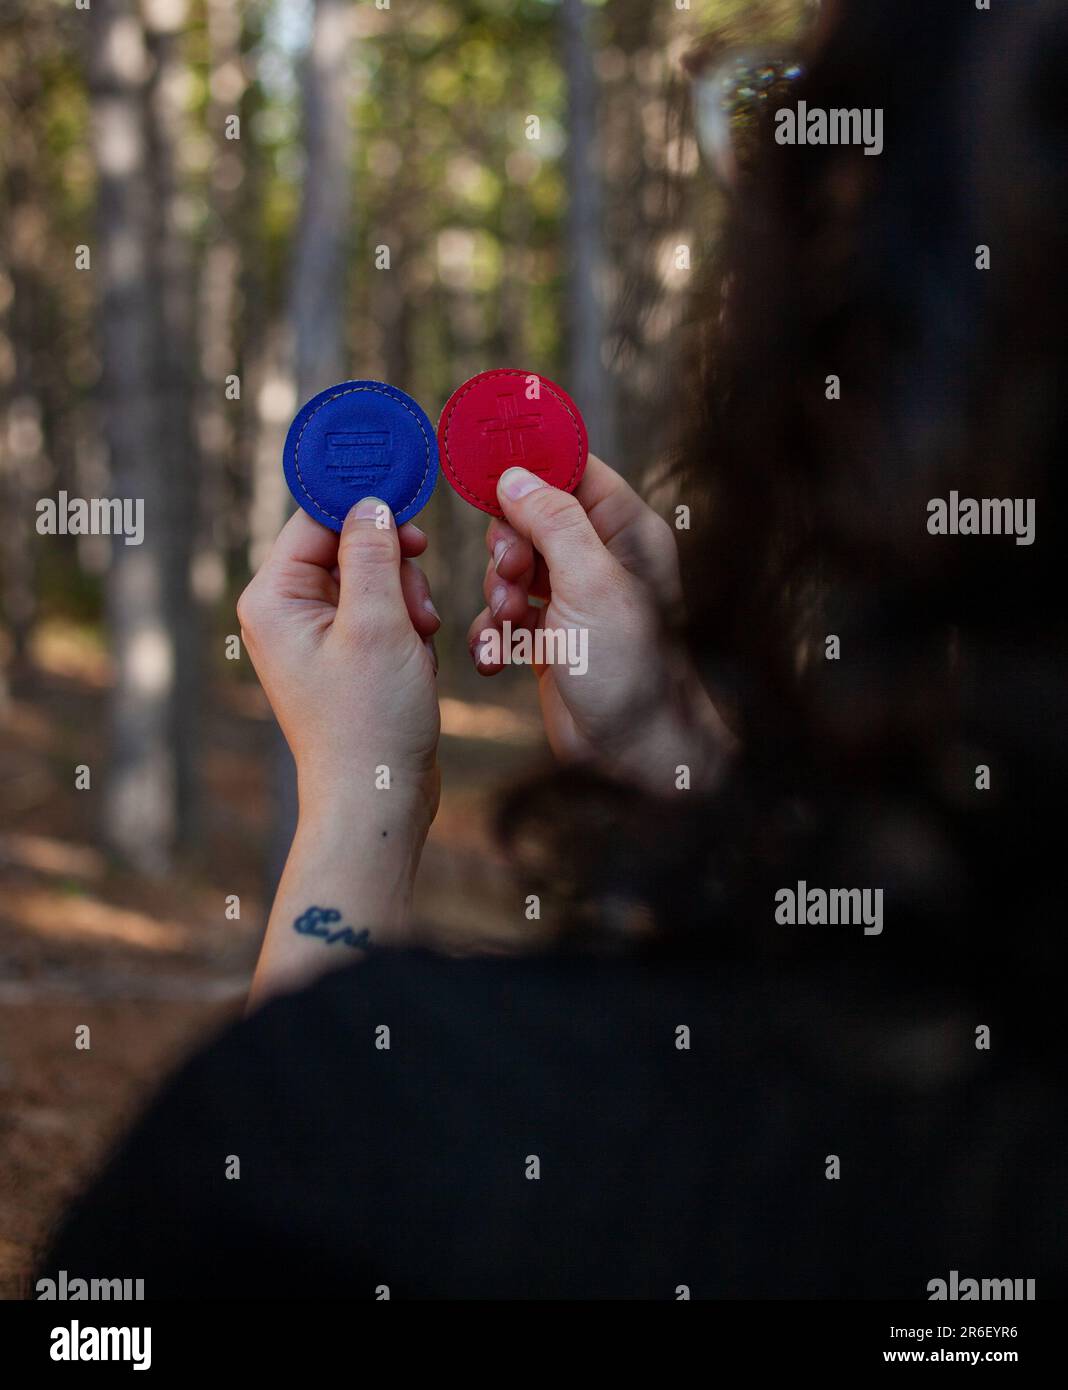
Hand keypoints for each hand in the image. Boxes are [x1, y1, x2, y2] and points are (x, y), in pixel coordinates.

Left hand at [237, 499, 441, 826]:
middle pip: (347, 546)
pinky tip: (415, 659)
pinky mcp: (341, 656)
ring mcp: (313, 636)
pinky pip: (379, 613)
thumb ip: (373, 553)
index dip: (364, 508)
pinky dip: (405, 627)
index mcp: (273, 597)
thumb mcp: (378, 624)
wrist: (376, 796)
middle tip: (415, 606)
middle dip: (394, 568)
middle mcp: (284, 612)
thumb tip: (371, 502)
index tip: (409, 504)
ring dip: (406, 600)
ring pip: (371, 578)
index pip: (315, 518)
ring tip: (418, 641)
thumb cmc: (369, 720)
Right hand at [466, 455, 734, 793]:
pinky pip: (506, 616)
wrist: (633, 754)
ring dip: (497, 594)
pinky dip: (494, 633)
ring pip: (513, 567)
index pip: (575, 471)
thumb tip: (515, 475)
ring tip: (509, 623)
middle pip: (532, 518)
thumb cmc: (632, 670)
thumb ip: (552, 521)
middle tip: (511, 575)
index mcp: (626, 531)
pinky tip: (495, 658)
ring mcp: (575, 598)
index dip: (530, 466)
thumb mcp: (590, 583)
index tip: (485, 469)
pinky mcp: (551, 636)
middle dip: (507, 546)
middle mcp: (602, 558)